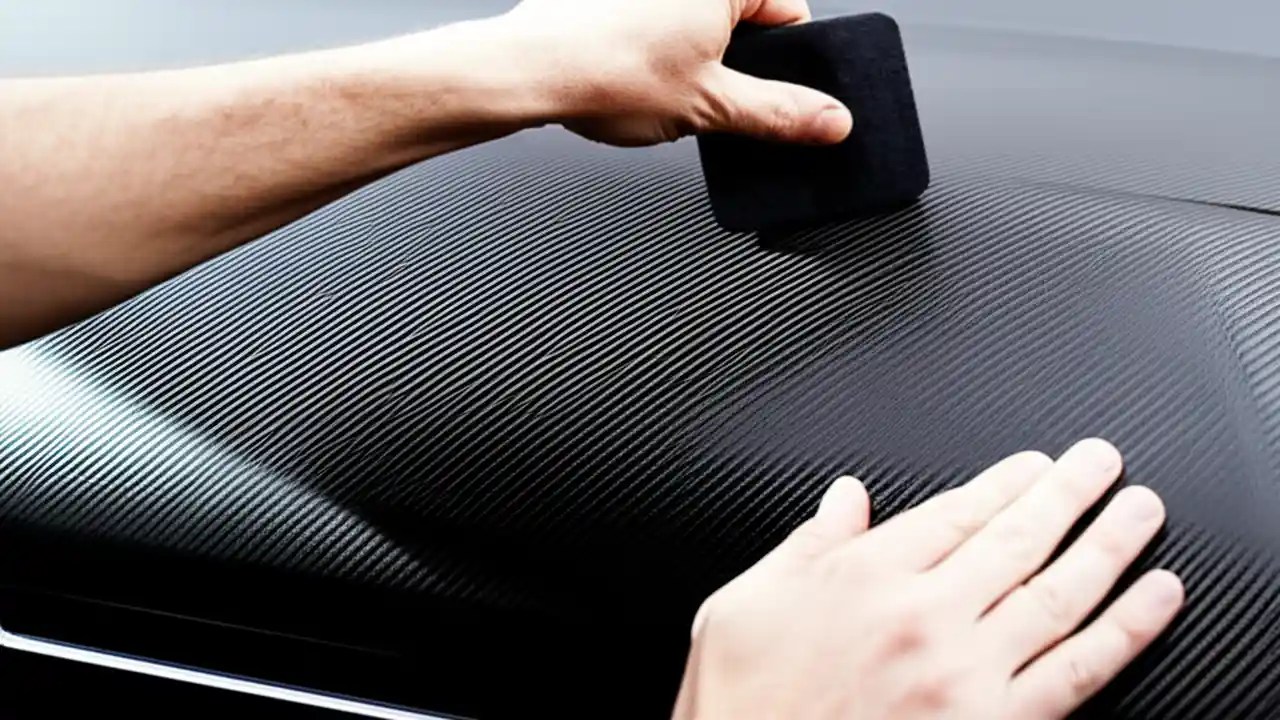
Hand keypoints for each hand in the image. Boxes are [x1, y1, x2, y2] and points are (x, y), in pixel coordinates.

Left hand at [503, 0, 852, 145]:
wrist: (527, 70)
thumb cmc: (604, 70)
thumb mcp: (710, 105)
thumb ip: (779, 114)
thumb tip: (829, 120)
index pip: (790, 12)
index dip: (788, 64)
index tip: (775, 96)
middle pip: (744, 16)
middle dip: (736, 62)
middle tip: (714, 98)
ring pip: (698, 19)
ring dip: (693, 55)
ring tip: (666, 88)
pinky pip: (659, 17)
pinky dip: (657, 43)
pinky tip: (637, 73)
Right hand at [673, 439, 1183, 719]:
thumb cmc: (742, 705)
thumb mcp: (742, 607)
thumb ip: (804, 545)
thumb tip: (845, 498)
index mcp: (862, 578)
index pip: (953, 514)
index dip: (1004, 484)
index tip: (1035, 465)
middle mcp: (921, 616)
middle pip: (1015, 540)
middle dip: (1067, 493)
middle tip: (1103, 462)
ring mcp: (963, 673)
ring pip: (1056, 593)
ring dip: (1108, 544)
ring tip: (1140, 510)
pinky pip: (1076, 670)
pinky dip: (1125, 630)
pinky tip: (1153, 598)